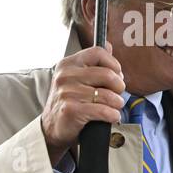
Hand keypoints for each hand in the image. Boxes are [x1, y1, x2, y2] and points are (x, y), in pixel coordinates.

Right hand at [41, 44, 124, 165]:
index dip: (114, 65)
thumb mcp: (77, 78)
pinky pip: (104, 110)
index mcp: (68, 64)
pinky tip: (110, 116)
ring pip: (109, 95)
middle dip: (119, 87)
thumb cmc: (71, 102)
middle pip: (108, 74)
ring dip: (117, 104)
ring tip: (112, 107)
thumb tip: (108, 45)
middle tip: (116, 95)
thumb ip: (93, 63)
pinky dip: (113, 115)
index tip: (116, 76)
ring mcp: (67, 93)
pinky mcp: (71, 110)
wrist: (53, 127)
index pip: (98, 52)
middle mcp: (65, 76)